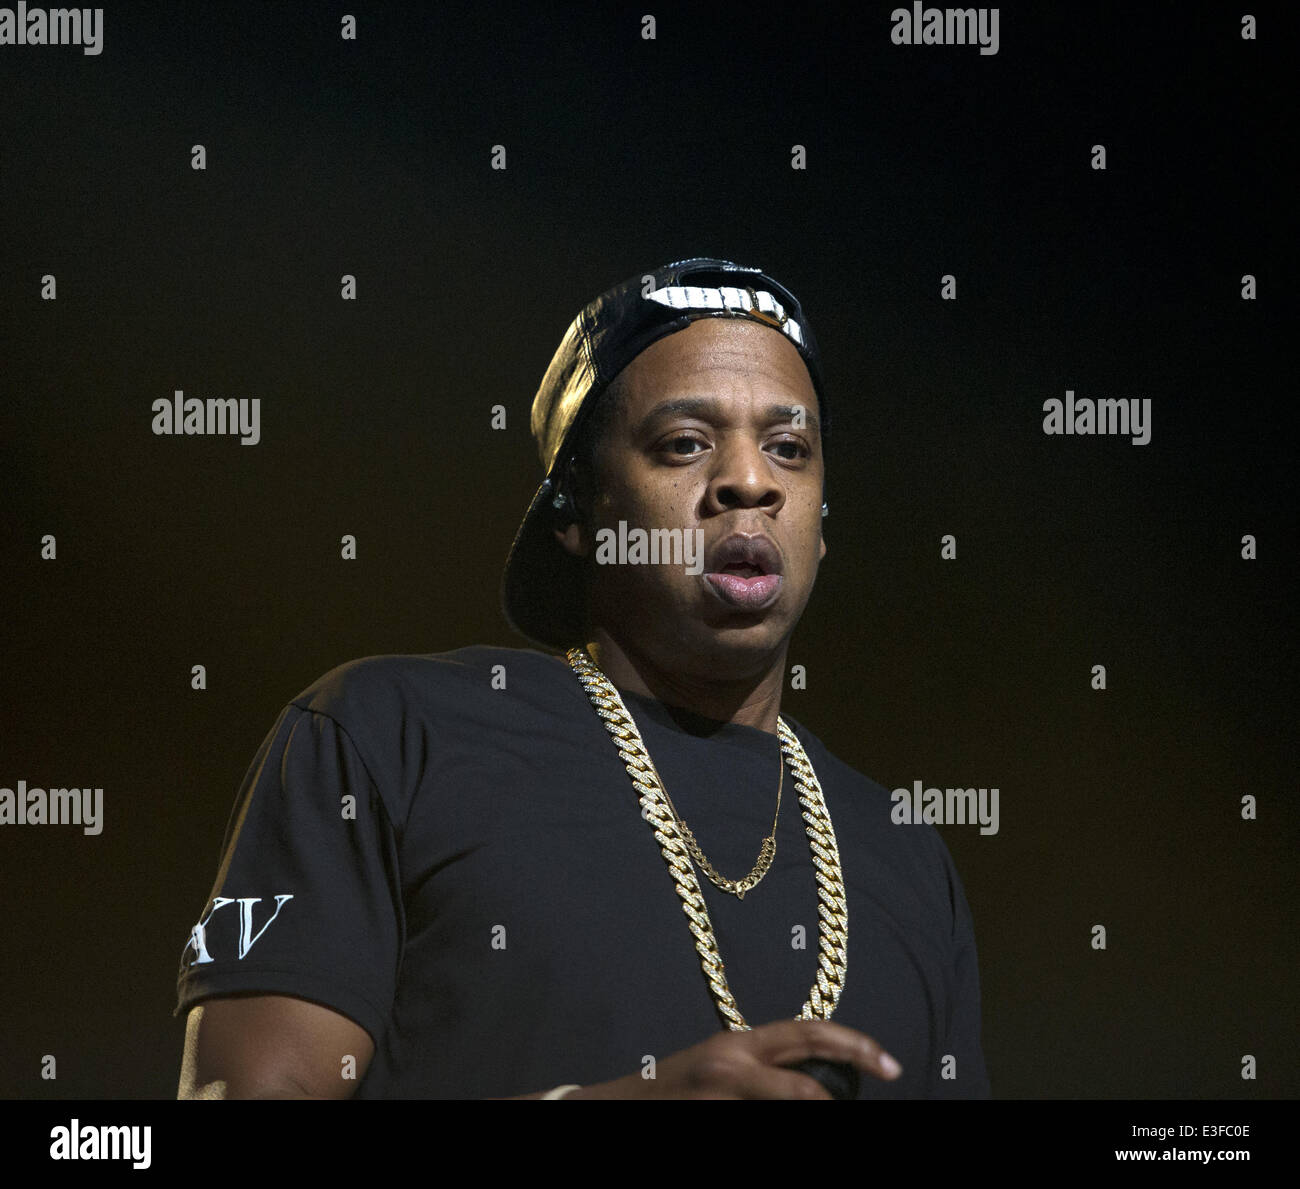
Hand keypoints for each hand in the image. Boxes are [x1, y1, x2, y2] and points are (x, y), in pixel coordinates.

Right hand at [566, 1019, 901, 1098]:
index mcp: (740, 1044)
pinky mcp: (716, 1123)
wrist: (621, 1109)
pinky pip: (764, 1129)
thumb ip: (767, 1068)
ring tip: (841, 1110)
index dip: (854, 1044)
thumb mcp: (723, 1067)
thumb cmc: (677, 1089)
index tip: (890, 1062)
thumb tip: (821, 1082)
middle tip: (892, 1072)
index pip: (808, 1033)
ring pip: (795, 1103)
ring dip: (822, 1109)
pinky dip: (791, 1122)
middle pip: (808, 1071)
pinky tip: (804, 1117)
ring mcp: (724, 1099)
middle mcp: (734, 1065)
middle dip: (854, 1065)